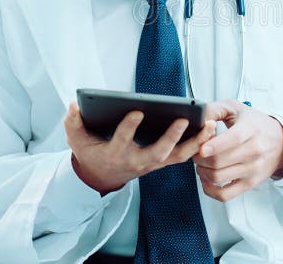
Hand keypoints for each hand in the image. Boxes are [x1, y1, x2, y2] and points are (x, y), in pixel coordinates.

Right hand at [64, 102, 216, 194]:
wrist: (100, 177)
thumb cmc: (90, 152)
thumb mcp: (76, 139)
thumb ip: (73, 122)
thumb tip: (73, 106)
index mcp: (114, 153)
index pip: (122, 140)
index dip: (129, 127)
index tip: (136, 111)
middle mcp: (136, 161)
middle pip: (157, 152)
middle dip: (170, 137)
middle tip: (181, 118)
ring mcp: (152, 164)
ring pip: (176, 156)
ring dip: (194, 142)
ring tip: (209, 124)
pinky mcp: (162, 163)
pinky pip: (183, 156)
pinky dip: (198, 145)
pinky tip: (210, 130)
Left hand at [193, 100, 282, 201]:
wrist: (282, 142)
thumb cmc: (256, 125)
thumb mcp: (237, 109)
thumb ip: (215, 109)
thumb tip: (197, 117)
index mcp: (250, 130)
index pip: (233, 139)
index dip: (214, 145)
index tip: (201, 148)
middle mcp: (253, 152)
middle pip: (218, 161)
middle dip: (199, 157)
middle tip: (196, 151)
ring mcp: (251, 170)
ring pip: (218, 177)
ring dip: (202, 171)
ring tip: (202, 162)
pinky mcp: (249, 184)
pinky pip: (224, 195)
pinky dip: (210, 190)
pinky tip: (207, 178)